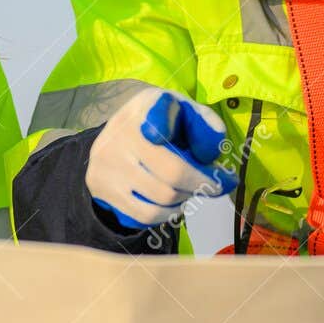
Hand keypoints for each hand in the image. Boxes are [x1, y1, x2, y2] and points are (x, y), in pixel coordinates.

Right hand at [85, 88, 237, 229]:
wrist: (115, 136)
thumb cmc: (160, 123)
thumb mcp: (183, 111)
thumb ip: (204, 125)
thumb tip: (210, 157)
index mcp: (144, 108)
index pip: (164, 125)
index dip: (192, 147)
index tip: (222, 175)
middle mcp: (120, 132)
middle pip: (173, 172)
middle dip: (201, 184)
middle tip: (214, 188)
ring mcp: (107, 162)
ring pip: (161, 197)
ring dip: (185, 199)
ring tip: (191, 192)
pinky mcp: (101, 186)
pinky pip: (144, 214)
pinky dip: (167, 214)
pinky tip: (174, 205)